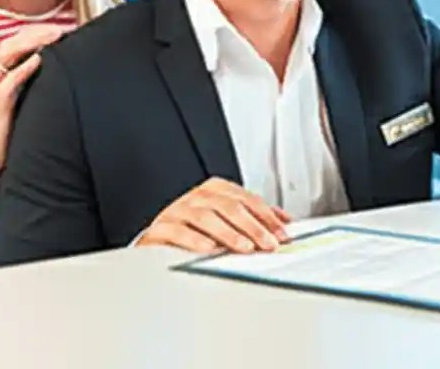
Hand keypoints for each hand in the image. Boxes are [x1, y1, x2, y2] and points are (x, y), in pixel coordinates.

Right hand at [0, 24, 67, 173]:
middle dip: (38, 32)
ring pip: (10, 53)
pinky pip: (11, 79)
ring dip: (33, 42)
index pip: (17, 40)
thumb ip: (34, 79)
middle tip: (61, 29)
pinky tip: (39, 59)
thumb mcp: (23, 95)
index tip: (60, 28)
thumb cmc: (8, 124)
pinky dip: (25, 67)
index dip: (38, 32)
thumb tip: (58, 65)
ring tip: (54, 37)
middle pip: (14, 41)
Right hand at [136, 178, 291, 253]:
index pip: (246, 199)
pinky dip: (194, 239)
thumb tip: (283, 221)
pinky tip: (209, 249)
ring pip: (205, 217)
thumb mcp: (225, 220)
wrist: (156, 242)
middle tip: (268, 243)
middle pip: (229, 207)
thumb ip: (252, 218)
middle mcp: (196, 198)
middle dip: (253, 226)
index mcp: (214, 190)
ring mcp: (177, 211)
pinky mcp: (159, 229)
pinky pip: (177, 231)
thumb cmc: (193, 230)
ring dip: (228, 233)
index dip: (266, 216)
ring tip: (244, 247)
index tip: (281, 233)